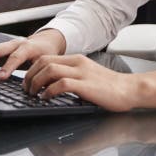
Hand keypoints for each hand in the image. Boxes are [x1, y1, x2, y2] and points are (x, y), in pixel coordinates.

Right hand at [0, 29, 65, 79]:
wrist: (45, 42)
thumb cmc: (45, 54)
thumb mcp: (46, 64)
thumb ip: (39, 74)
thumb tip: (36, 89)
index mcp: (28, 48)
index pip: (16, 56)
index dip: (8, 67)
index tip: (0, 78)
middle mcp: (14, 44)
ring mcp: (5, 45)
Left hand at [23, 54, 155, 111]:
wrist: (129, 89)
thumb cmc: (109, 86)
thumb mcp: (87, 76)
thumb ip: (71, 76)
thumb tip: (51, 84)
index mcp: (77, 59)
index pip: (47, 57)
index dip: (32, 68)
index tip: (27, 80)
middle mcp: (77, 62)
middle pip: (44, 61)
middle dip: (30, 75)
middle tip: (26, 88)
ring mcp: (82, 72)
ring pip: (49, 70)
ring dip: (36, 82)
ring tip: (33, 94)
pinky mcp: (86, 85)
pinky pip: (61, 84)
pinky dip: (49, 91)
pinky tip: (46, 98)